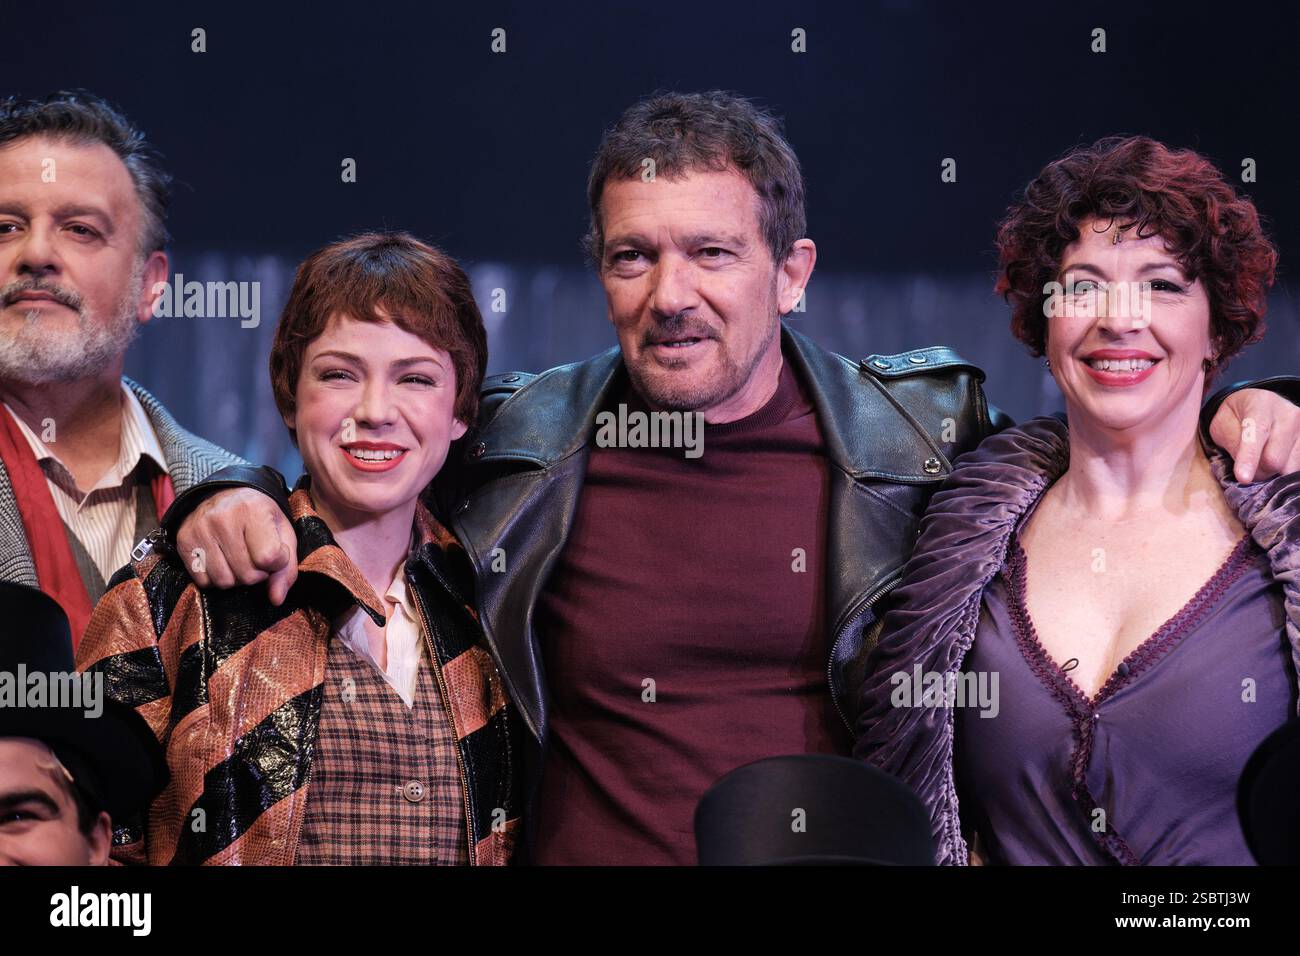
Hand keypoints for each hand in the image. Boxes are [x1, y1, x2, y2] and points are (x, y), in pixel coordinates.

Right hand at [176, 488, 297, 604]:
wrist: (226, 495)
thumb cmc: (260, 516)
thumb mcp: (283, 534)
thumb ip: (286, 568)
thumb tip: (276, 599)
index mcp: (253, 509)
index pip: (269, 558)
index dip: (277, 563)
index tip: (275, 552)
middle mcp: (222, 517)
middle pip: (247, 575)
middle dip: (257, 573)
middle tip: (255, 557)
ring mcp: (199, 529)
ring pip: (224, 582)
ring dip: (236, 578)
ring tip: (239, 559)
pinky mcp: (184, 540)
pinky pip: (203, 581)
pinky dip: (215, 577)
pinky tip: (222, 560)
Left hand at [1210, 388, 1299, 482]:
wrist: (1260, 403)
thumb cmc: (1236, 416)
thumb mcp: (1222, 424)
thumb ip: (1232, 443)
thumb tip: (1245, 469)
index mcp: (1260, 405)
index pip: (1257, 434)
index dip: (1249, 458)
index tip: (1243, 478)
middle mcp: (1287, 414)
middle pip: (1274, 459)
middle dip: (1257, 472)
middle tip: (1247, 468)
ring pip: (1288, 468)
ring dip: (1272, 473)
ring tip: (1262, 460)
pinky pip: (1297, 468)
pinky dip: (1284, 471)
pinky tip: (1277, 460)